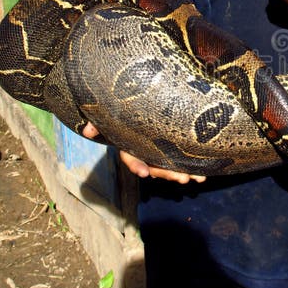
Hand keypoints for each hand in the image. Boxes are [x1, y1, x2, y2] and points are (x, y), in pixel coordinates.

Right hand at [82, 122, 205, 183]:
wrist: (137, 109)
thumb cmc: (124, 113)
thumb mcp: (111, 116)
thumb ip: (100, 123)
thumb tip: (85, 130)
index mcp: (130, 146)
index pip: (130, 158)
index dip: (136, 166)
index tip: (143, 173)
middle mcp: (145, 153)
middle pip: (155, 167)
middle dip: (168, 174)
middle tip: (182, 178)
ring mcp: (158, 154)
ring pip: (170, 168)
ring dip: (183, 174)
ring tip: (197, 178)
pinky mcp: (170, 152)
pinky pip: (179, 163)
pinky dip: (191, 169)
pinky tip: (202, 176)